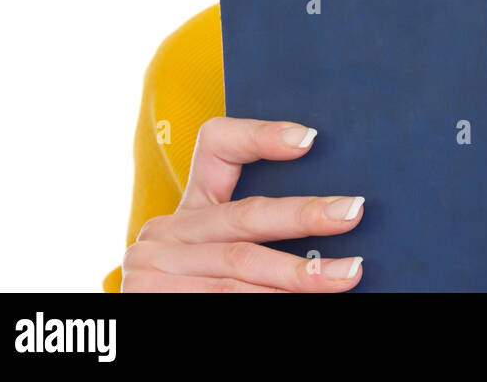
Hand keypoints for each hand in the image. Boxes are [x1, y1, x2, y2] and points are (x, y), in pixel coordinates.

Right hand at [120, 117, 365, 291]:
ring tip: (346, 274)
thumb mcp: (220, 257)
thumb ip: (258, 235)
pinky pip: (225, 299)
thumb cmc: (203, 292)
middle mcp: (165, 232)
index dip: (260, 136)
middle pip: (245, 214)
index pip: (216, 146)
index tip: (310, 137)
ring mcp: (151, 268)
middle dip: (304, 216)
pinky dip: (272, 301)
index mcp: (189, 209)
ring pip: (241, 266)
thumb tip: (340, 214)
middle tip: (352, 211)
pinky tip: (307, 304)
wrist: (134, 351)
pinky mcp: (147, 299)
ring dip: (300, 275)